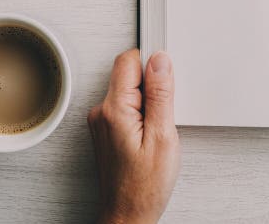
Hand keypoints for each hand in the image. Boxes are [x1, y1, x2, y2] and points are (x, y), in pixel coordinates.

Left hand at [88, 49, 179, 223]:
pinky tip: (149, 137)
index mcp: (114, 110)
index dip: (152, 63)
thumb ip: (161, 95)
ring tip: (156, 131)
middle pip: (129, 75)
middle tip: (164, 116)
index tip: (166, 76)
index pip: (128, 61)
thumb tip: (160, 61)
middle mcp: (102, 112)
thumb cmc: (144, 186)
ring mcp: (102, 122)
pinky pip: (126, 108)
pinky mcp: (106, 130)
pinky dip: (141, 116)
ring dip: (147, 103)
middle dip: (152, 88)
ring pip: (129, 91)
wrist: (128, 215)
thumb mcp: (163, 136)